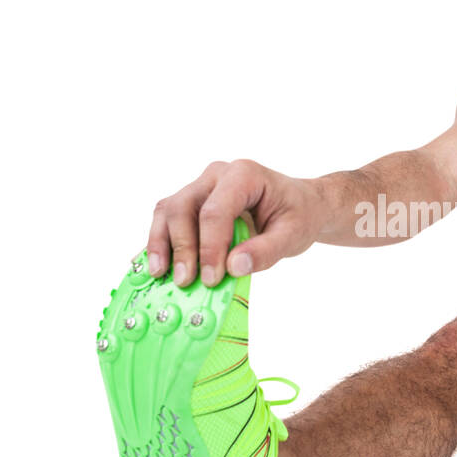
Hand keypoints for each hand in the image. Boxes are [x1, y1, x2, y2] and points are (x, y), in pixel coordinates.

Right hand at [147, 159, 323, 287]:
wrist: (299, 204)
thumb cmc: (297, 214)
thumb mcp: (293, 235)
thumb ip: (266, 251)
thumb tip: (233, 267)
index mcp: (243, 175)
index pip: (216, 211)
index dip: (209, 247)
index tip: (210, 278)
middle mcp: (216, 175)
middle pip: (184, 207)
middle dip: (182, 247)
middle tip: (185, 281)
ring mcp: (201, 186)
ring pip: (168, 210)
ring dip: (161, 244)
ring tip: (160, 275)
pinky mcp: (192, 202)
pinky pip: (167, 219)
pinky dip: (160, 243)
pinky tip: (157, 267)